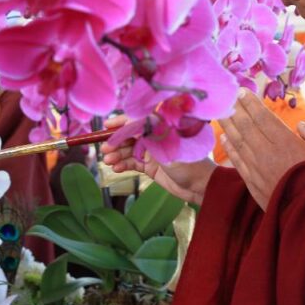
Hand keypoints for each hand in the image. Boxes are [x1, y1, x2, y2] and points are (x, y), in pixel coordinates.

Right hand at [100, 116, 214, 204]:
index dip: (121, 122)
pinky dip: (123, 165)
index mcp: (161, 127)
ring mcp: (152, 152)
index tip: (107, 126)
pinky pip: (133, 163)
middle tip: (104, 150)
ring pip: (129, 150)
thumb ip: (150, 132)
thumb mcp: (168, 146)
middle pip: (130, 136)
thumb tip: (132, 118)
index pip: (138, 120)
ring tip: (108, 161)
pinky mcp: (151, 167)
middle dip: (116, 142)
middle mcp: (155, 137)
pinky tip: (116, 168)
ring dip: (117, 155)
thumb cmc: (189, 163)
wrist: (200, 186)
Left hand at [219, 89, 304, 209]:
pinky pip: (237, 161)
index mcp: (286, 143)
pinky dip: (229, 147)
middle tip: (227, 96)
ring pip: (238, 142)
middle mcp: (267, 154)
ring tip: (221, 112)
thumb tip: (300, 126)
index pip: (263, 118)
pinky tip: (224, 138)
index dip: (251, 103)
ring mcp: (257, 170)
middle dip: (236, 109)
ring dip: (228, 125)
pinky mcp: (252, 184)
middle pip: (246, 126)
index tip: (243, 91)